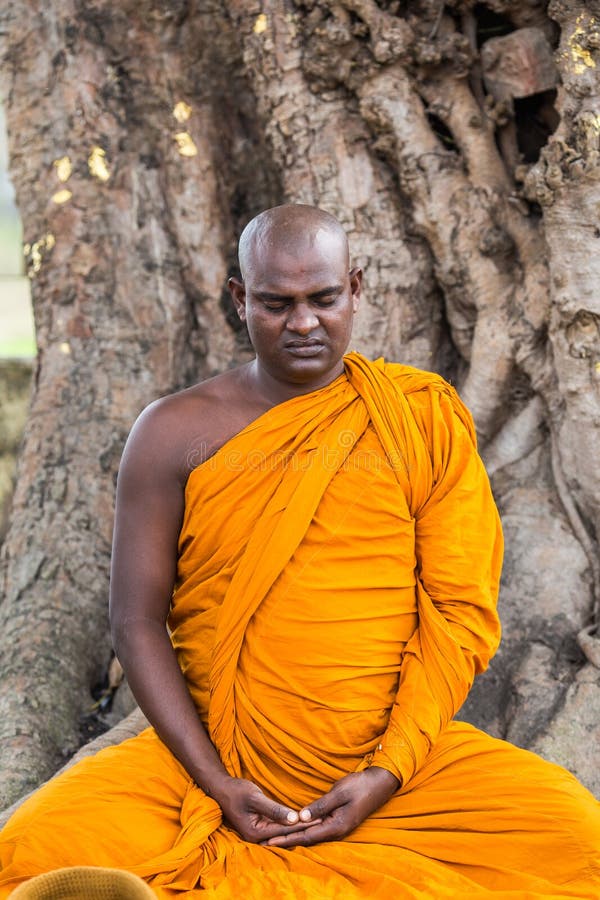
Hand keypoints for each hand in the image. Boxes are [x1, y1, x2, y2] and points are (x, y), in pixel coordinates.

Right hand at [210, 776, 321, 843]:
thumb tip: (293, 819)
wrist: (222, 788)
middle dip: (304, 828)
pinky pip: (278, 827)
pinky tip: (302, 820)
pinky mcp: (260, 826)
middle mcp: (257, 838)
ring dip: (298, 826)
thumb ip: (274, 809)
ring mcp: (258, 833)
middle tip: (324, 821)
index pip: (284, 830)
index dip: (302, 825)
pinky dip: (290, 823)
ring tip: (318, 822)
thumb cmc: (237, 791)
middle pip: (285, 834)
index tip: (319, 819)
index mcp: (255, 833)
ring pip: (283, 831)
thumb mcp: (255, 798)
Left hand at [262, 766, 399, 848]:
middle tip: (266, 843)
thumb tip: (301, 817)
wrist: (379, 783)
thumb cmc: (360, 786)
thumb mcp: (339, 793)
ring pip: (312, 834)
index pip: (306, 836)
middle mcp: (336, 830)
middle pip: (307, 838)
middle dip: (287, 840)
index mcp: (336, 826)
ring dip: (294, 836)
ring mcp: (338, 826)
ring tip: (276, 838)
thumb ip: (320, 806)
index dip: (287, 839)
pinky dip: (304, 829)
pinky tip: (296, 828)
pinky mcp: (338, 820)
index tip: (270, 841)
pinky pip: (318, 827)